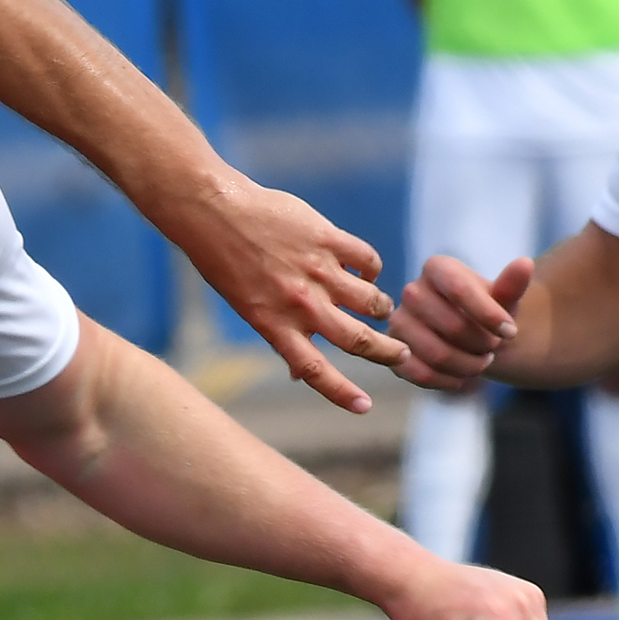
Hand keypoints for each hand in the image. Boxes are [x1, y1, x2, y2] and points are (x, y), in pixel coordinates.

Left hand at [178, 180, 405, 413]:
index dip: (341, 393)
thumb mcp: (246, 308)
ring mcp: (317, 271)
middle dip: (388, 353)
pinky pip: (368, 261)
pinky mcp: (328, 239)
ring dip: (381, 308)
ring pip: (371, 301)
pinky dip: (372, 270)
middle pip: (357, 340)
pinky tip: (365, 271)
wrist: (214, 212)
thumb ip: (279, 337)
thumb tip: (298, 374)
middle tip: (404, 355)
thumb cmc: (226, 261)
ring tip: (380, 308)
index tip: (364, 407)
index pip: (314, 370)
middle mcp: (299, 304)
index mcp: (275, 325)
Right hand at [389, 256, 531, 391]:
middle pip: (452, 326)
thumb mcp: (505, 298)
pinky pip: (419, 373)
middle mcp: (412, 291)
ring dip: (469, 366)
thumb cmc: (487, 312)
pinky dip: (447, 381)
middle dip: (483, 344)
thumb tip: (524, 264)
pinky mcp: (393, 350)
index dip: (489, 315)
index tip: (512, 332)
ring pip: (437, 354)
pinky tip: (462, 379)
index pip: (459, 289)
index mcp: (437, 268)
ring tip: (482, 363)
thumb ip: (512, 284)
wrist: (469, 333)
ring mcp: (398, 322)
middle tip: (494, 347)